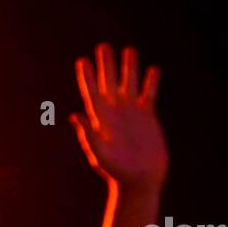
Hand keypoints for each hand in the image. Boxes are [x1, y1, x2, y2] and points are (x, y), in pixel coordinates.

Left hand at [70, 45, 166, 191]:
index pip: (92, 93)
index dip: (87, 77)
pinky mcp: (147, 117)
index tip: (82, 61)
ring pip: (129, 84)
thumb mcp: (100, 155)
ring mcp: (131, 113)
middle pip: (109, 83)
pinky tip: (152, 70)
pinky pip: (149, 95)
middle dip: (106, 65)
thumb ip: (89, 136)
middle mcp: (114, 113)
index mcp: (100, 120)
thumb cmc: (117, 172)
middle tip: (103, 46)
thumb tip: (75, 116)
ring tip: (129, 50)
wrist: (139, 180)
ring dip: (129, 68)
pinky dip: (151, 82)